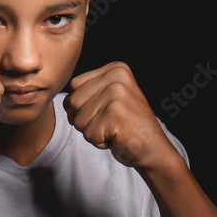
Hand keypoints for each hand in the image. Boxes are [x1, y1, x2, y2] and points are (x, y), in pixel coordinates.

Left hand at [62, 62, 178, 169]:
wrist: (153, 148)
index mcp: (115, 69)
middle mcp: (117, 77)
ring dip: (92, 132)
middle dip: (85, 121)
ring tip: (114, 130)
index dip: (82, 106)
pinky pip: (89, 134)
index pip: (74, 86)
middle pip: (73, 102)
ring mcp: (116, 94)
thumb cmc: (127, 126)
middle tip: (109, 124)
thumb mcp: (110, 98)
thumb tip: (63, 100)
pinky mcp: (115, 114)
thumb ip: (89, 91)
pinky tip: (117, 137)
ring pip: (78, 119)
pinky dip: (99, 142)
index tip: (106, 112)